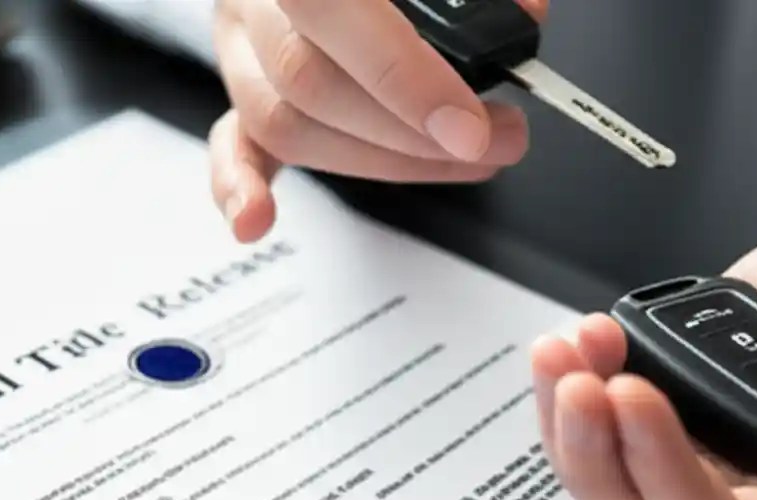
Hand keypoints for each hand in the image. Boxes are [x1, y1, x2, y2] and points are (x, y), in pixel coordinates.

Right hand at [208, 0, 548, 241]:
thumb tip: (522, 17)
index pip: (334, 13)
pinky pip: (234, 141)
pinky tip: (256, 221)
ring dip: (379, 163)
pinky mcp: (245, 86)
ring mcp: (242, 45)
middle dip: (412, 136)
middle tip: (490, 146)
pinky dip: (242, 185)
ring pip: (285, 124)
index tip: (469, 129)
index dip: (405, 79)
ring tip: (459, 162)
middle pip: (310, 82)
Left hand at [531, 184, 756, 499]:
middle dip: (593, 455)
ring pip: (616, 456)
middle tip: (579, 385)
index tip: (636, 400)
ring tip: (563, 352)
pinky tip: (590, 331)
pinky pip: (625, 383)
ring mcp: (722, 423)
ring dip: (572, 414)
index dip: (664, 478)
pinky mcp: (703, 363)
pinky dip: (594, 365)